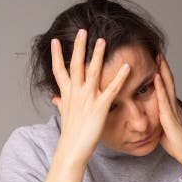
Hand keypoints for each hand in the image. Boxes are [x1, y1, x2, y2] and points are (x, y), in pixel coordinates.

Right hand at [46, 30, 131, 181]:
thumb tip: (54, 97)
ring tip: (102, 40)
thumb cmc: (70, 135)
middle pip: (75, 65)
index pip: (59, 71)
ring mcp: (87, 99)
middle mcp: (75, 94)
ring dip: (98, 55)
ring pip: (92, 72)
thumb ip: (61, 103)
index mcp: (67, 95)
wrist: (72, 150)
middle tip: (82, 31)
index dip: (56, 55)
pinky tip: (127, 67)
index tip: (55, 42)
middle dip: (78, 47)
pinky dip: (120, 77)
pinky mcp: (100, 107)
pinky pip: (112, 89)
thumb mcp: (64, 116)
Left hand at [154, 56, 181, 176]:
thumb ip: (157, 120)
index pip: (165, 85)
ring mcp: (173, 110)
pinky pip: (163, 99)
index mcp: (170, 107)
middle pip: (168, 80)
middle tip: (157, 49)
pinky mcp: (170, 118)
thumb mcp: (163, 129)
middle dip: (163, 65)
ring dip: (162, 70)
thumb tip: (149, 117)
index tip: (155, 59)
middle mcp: (173, 105)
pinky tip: (155, 76)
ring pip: (167, 86)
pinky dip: (160, 87)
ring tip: (158, 56)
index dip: (161, 72)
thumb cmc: (177, 144)